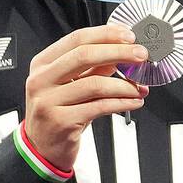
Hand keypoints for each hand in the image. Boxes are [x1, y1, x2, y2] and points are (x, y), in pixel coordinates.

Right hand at [23, 24, 149, 170]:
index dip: (106, 35)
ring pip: (95, 84)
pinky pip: (98, 107)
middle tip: (140, 55)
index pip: (77, 39)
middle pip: (84, 56)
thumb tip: (123, 51)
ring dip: (124, 85)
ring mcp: (48, 101)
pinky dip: (121, 103)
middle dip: (118, 53)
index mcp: (43, 63)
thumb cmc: (58, 113)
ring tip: (139, 88)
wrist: (42, 148)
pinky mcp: (60, 122)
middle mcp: (41, 79)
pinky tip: (133, 102)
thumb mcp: (71, 85)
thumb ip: (94, 67)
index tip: (129, 36)